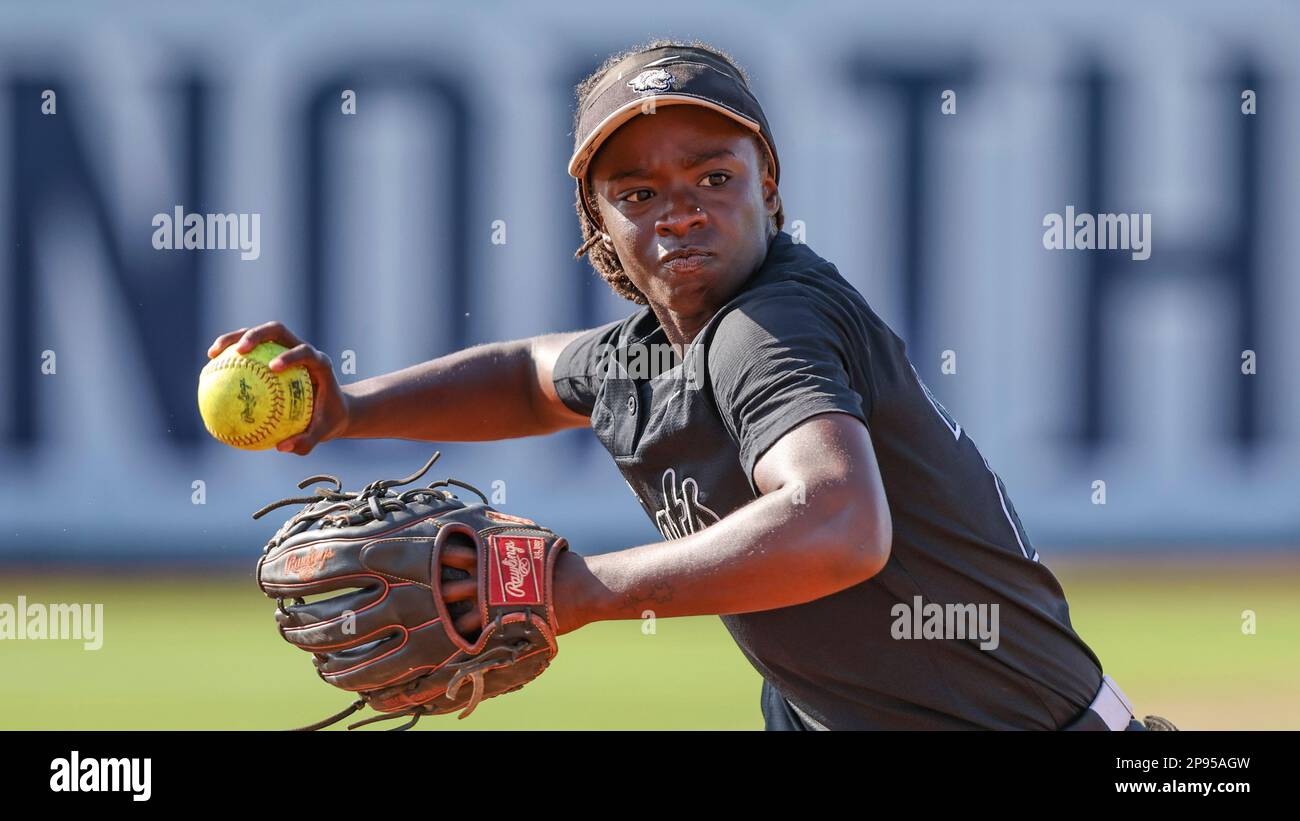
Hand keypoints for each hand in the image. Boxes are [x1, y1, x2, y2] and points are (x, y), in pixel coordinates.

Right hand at [207, 321, 350, 454]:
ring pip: (259, 335)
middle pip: (278, 330)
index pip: (305, 352)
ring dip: (234, 338)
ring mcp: (287, 347)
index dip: (290, 355)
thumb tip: (282, 447)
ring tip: (212, 354)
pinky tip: (210, 369)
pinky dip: (230, 355)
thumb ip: (307, 441)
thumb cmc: (327, 420)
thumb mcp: (323, 433)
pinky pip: (250, 350)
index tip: (273, 368)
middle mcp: (303, 349)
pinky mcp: (274, 351)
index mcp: (319, 363)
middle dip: (257, 335)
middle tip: (239, 350)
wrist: (333, 407)